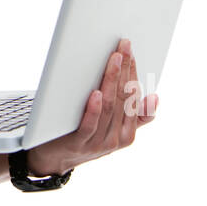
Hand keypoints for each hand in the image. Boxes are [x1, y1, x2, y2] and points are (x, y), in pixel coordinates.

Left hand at [26, 38, 155, 176]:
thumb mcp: (111, 128)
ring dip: (112, 80)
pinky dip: (94, 109)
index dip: (133, 73)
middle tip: (123, 46)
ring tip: (113, 60)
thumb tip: (154, 97)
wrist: (52, 159)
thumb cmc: (82, 135)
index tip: (130, 51)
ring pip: (109, 107)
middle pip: (123, 99)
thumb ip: (133, 115)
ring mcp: (98, 143)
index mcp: (127, 133)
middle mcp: (115, 139)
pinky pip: (89, 125)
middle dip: (124, 69)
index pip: (135, 98)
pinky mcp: (78, 144)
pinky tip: (95, 92)